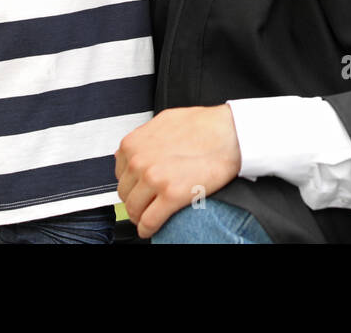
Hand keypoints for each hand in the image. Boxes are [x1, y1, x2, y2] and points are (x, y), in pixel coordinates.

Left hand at [115, 105, 242, 238]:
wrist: (230, 133)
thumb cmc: (203, 125)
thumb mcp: (164, 121)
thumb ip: (143, 137)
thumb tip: (131, 149)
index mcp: (134, 144)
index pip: (120, 174)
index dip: (132, 183)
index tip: (140, 188)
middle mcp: (139, 161)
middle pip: (125, 193)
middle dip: (136, 200)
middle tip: (147, 203)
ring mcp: (154, 179)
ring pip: (134, 209)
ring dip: (140, 216)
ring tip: (149, 216)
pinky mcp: (171, 195)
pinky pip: (149, 221)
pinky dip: (147, 229)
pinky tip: (151, 229)